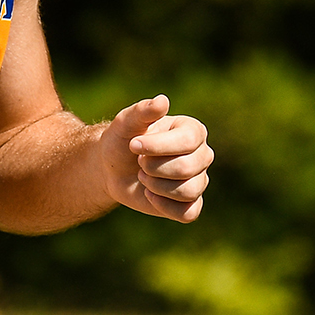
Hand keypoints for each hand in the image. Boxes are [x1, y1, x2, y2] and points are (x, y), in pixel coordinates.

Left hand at [103, 95, 210, 221]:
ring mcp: (199, 180)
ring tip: (143, 177)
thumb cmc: (122, 140)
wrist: (112, 167)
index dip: (157, 146)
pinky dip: (164, 206)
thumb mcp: (126, 122)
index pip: (187, 141)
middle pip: (187, 168)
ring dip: (156, 186)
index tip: (133, 145)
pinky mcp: (190, 204)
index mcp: (193, 131)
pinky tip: (149, 195)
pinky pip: (188, 213)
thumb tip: (163, 101)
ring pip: (188, 191)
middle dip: (153, 168)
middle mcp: (202, 155)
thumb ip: (143, 111)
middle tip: (139, 163)